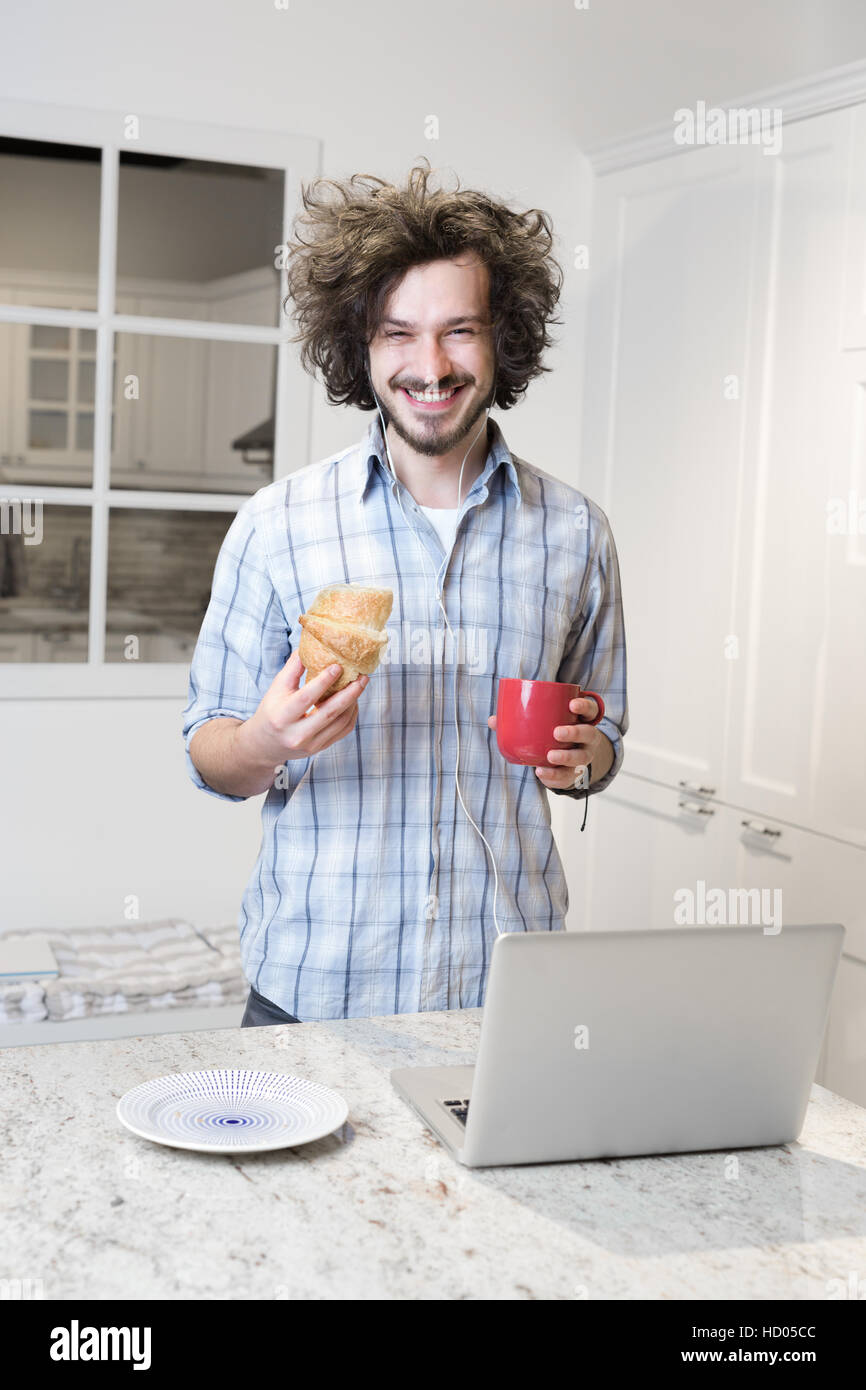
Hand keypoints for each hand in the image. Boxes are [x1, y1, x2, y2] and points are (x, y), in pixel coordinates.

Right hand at [241, 651, 367, 765]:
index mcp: (282, 717)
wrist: (265, 745)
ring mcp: (311, 744)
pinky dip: (351, 714)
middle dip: (350, 693)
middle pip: (330, 712)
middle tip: (363, 677)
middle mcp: (297, 734)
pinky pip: (343, 731)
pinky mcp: (320, 748)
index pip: (306, 698)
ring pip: (341, 722)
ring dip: (353, 702)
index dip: (324, 681)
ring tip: (359, 685)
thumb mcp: (276, 688)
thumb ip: (293, 668)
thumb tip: (309, 646)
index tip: (338, 666)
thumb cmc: (272, 711)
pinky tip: (353, 700)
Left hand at [487, 696, 601, 790]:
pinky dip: (554, 775)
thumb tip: (493, 720)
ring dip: (566, 756)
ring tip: (550, 756)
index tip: (572, 705)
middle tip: (557, 732)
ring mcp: (583, 757)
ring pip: (581, 757)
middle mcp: (587, 738)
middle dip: (575, 732)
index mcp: (581, 720)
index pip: (589, 710)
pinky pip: (567, 776)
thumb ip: (520, 720)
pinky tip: (541, 772)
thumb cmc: (551, 734)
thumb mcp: (543, 725)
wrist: (565, 760)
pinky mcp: (574, 774)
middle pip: (588, 733)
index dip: (583, 706)